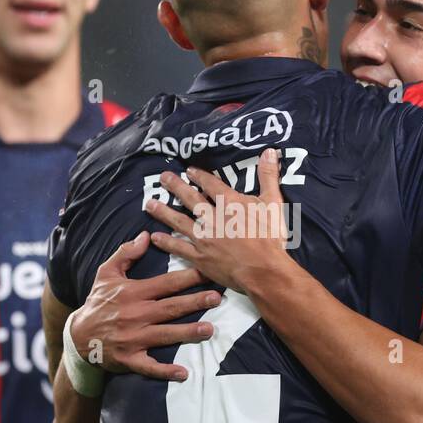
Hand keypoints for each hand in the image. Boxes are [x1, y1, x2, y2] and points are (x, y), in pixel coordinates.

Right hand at [70, 230, 221, 380]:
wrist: (78, 336)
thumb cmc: (98, 302)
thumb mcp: (106, 273)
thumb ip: (126, 253)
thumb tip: (146, 235)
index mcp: (132, 293)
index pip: (165, 283)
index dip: (187, 277)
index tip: (208, 272)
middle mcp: (135, 315)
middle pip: (170, 307)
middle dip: (195, 302)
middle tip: (217, 298)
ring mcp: (133, 339)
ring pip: (165, 335)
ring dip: (188, 333)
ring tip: (209, 330)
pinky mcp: (130, 359)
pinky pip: (150, 367)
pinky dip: (165, 371)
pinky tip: (184, 374)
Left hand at [145, 147, 293, 294]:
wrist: (262, 270)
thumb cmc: (270, 238)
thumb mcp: (273, 203)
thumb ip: (269, 176)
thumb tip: (270, 151)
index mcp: (229, 203)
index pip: (211, 185)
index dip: (200, 176)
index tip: (189, 170)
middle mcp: (212, 217)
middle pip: (190, 199)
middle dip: (176, 187)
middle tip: (163, 178)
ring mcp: (203, 238)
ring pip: (179, 221)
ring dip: (163, 212)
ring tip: (149, 204)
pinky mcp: (199, 258)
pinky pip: (179, 248)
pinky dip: (166, 242)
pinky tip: (155, 236)